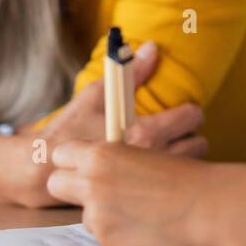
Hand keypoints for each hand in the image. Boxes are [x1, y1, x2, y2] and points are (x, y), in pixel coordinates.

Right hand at [11, 42, 206, 207]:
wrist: (47, 169)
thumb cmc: (72, 129)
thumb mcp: (96, 95)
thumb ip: (129, 72)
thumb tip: (152, 49)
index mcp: (144, 133)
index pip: (190, 118)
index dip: (191, 111)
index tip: (186, 111)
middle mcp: (151, 159)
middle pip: (198, 144)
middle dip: (193, 135)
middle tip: (182, 131)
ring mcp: (148, 182)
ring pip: (189, 166)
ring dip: (187, 155)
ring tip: (174, 148)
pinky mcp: (142, 197)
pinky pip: (172, 183)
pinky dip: (174, 174)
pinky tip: (161, 169)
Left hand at [46, 143, 245, 245]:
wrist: (205, 207)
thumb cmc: (179, 175)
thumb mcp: (138, 152)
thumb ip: (108, 157)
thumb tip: (89, 160)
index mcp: (98, 155)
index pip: (61, 154)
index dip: (72, 160)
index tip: (83, 164)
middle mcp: (90, 183)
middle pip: (55, 183)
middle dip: (69, 185)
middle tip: (93, 188)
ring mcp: (97, 215)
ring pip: (81, 212)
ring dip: (98, 211)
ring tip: (133, 208)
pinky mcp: (107, 240)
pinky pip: (100, 233)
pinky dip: (115, 230)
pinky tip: (140, 225)